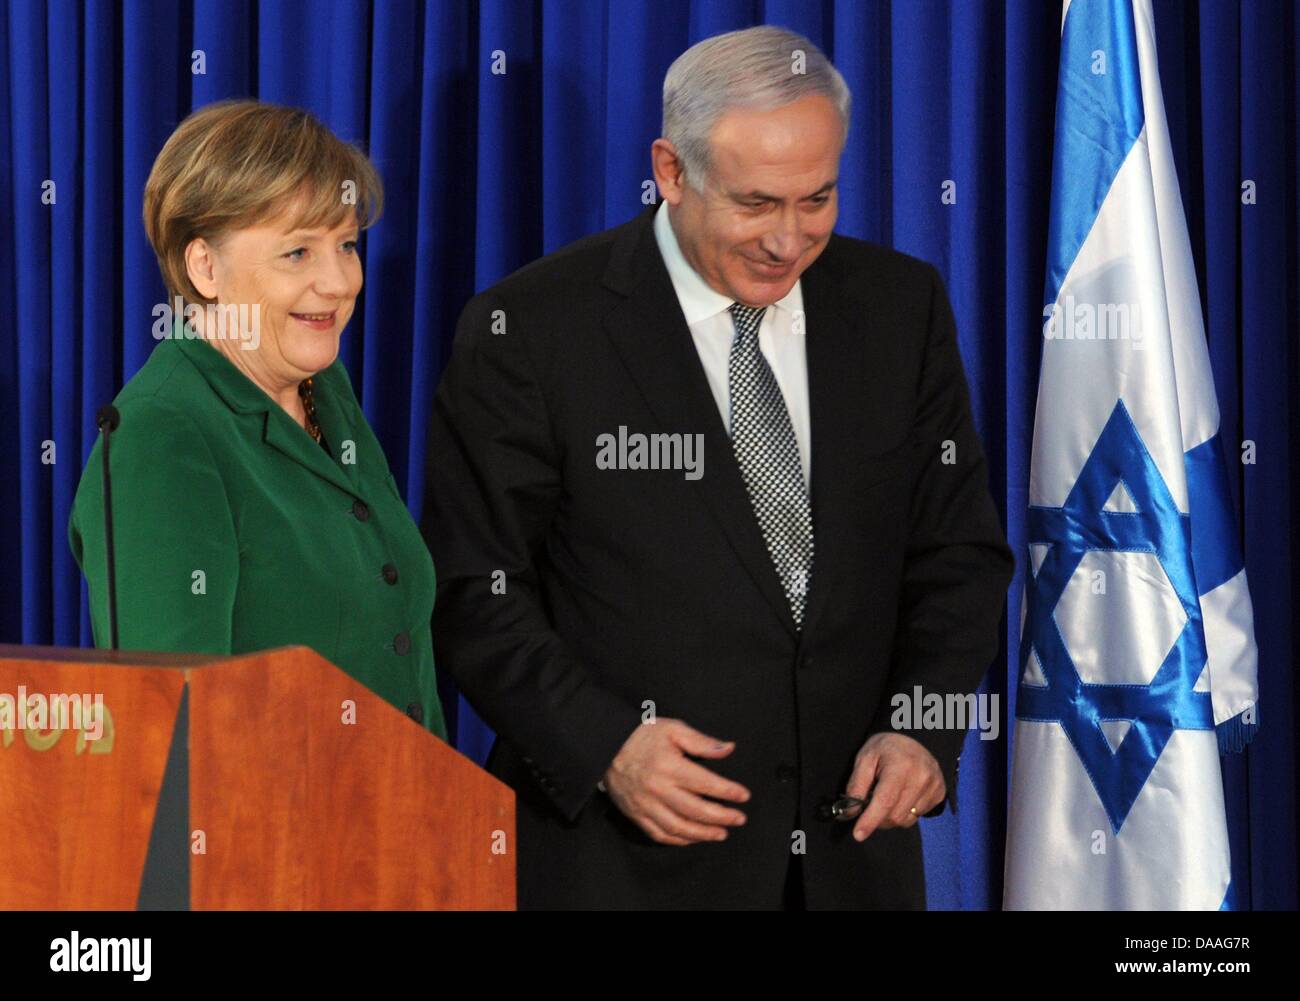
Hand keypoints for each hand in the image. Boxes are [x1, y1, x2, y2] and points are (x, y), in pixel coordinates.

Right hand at [602, 718, 750, 845]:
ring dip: (703, 834)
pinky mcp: (636, 814)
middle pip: (695, 810)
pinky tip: (693, 838)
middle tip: (739, 819)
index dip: (727, 792)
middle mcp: (658, 789)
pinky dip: (679, 840)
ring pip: (679, 828)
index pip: (706, 784)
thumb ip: (701, 741)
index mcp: (669, 766)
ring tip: (721, 833)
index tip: (743, 796)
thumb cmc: (642, 735)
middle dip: (721, 817)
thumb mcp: (673, 729)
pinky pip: (660, 834)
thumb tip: (728, 749)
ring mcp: (646, 805)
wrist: (606, 746)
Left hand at [844, 733, 944, 840]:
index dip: (870, 820)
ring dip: (891, 816)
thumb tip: (850, 812)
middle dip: (878, 818)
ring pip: (906, 820)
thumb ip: (857, 785)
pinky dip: (905, 813)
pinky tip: (902, 796)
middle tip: (870, 806)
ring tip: (887, 797)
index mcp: (901, 766)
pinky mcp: (940, 793)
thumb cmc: (886, 748)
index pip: (885, 801)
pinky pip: (918, 816)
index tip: (858, 835)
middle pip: (895, 816)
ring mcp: (934, 787)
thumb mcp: (865, 758)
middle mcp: (921, 778)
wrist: (916, 736)